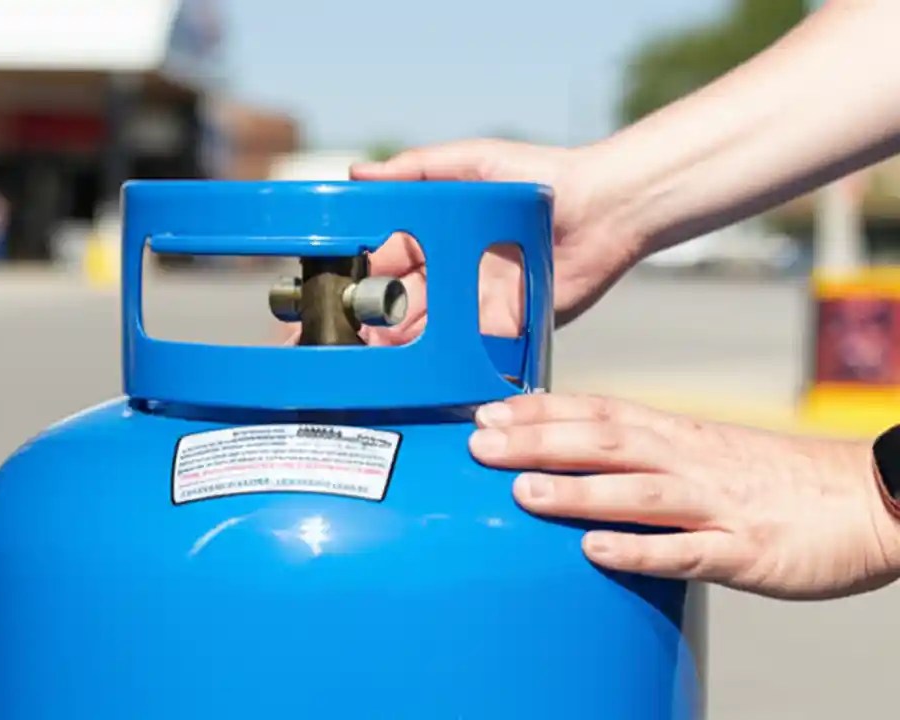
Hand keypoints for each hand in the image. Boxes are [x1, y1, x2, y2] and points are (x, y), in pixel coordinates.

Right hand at [285, 139, 644, 345]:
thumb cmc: (540, 178)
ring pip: (421, 334)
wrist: (603, 210)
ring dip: (390, 347)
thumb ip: (415, 168)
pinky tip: (409, 372)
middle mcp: (452, 278)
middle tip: (329, 340)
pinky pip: (463, 353)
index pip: (382, 264)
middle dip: (361, 324)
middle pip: (394, 306)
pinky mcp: (504, 332)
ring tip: (361, 356)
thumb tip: (358, 173)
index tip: (322, 296)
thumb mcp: (471, 161)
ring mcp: (475, 308)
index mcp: (438, 240)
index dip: (351, 281)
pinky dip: (436, 365)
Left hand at [468, 393, 899, 600]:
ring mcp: (717, 505)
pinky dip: (640, 550)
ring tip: (520, 492)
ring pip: (638, 493)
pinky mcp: (746, 551)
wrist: (873, 500)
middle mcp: (690, 460)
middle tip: (478, 443)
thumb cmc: (776, 481)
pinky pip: (686, 553)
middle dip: (538, 442)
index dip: (541, 411)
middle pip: (605, 443)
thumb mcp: (704, 452)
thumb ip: (645, 453)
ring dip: (577, 491)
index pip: (599, 411)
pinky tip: (596, 552)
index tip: (487, 411)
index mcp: (678, 435)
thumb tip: (576, 452)